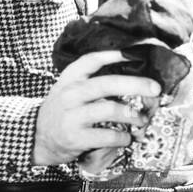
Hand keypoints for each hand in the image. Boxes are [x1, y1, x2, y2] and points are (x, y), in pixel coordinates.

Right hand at [34, 51, 159, 165]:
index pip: (91, 60)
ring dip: (133, 115)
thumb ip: (91, 80)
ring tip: (142, 119)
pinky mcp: (76, 137)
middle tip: (155, 89)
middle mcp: (71, 94)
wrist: (37, 136)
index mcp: (70, 78)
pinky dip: (123, 137)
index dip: (114, 55)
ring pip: (111, 109)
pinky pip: (107, 135)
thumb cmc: (62, 110)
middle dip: (136, 85)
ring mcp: (72, 116)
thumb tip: (130, 73)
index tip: (135, 53)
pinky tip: (127, 138)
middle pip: (108, 84)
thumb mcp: (69, 89)